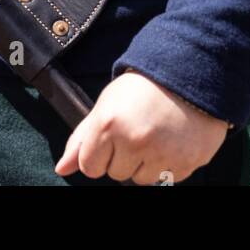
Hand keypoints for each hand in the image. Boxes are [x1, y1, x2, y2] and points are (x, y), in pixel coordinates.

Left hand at [54, 69, 228, 184]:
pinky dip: (168, 163)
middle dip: (124, 156)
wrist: (188, 70)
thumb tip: (61, 168)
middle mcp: (134, 141)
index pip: (90, 166)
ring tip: (155, 133)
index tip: (112, 136)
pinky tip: (172, 139)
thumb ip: (82, 138)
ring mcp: (162, 153)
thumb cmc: (143, 86)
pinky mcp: (186, 162)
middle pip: (116, 174)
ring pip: (141, 179)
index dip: (99, 152)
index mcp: (109, 123)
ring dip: (146, 163)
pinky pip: (167, 178)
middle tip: (137, 128)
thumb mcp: (107, 103)